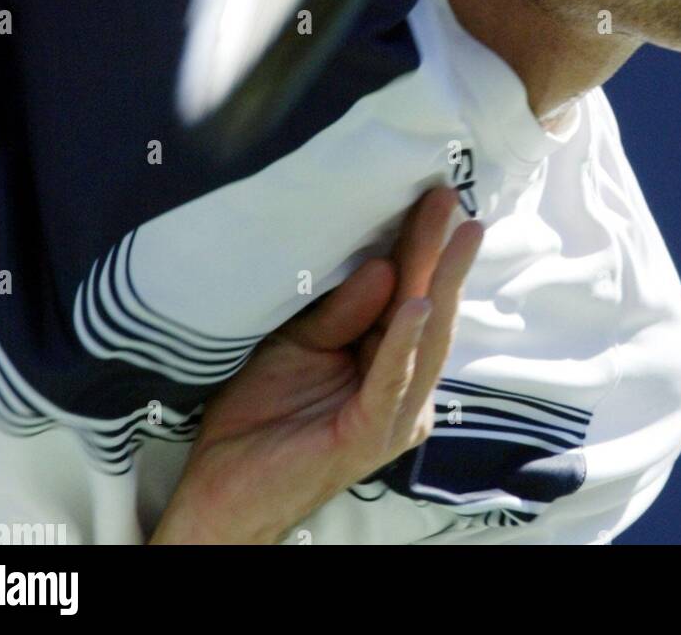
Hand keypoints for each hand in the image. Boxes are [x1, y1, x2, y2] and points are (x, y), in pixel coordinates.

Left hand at [149, 186, 482, 544]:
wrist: (220, 486)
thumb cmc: (260, 413)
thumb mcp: (297, 340)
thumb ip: (340, 310)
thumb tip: (382, 264)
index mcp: (387, 360)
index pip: (411, 290)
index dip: (421, 243)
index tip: (434, 193)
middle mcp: (402, 387)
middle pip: (429, 306)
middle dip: (441, 250)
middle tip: (452, 198)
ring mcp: (394, 414)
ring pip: (426, 337)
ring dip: (442, 282)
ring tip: (459, 235)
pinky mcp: (371, 435)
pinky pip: (392, 379)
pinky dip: (406, 340)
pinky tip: (419, 304)